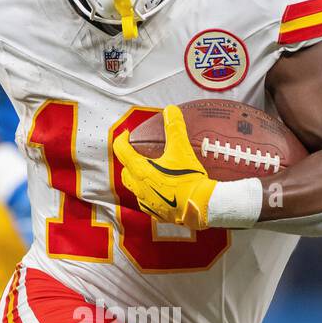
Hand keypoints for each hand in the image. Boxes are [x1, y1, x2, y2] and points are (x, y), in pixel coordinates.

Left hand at [114, 105, 215, 227]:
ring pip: (135, 189)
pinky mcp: (156, 213)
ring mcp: (146, 203)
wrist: (200, 206)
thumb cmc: (188, 178)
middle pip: (125, 172)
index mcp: (140, 170)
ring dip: (139, 179)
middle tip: (139, 155)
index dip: (122, 140)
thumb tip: (170, 109)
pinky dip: (151, 193)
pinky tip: (163, 190)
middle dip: (128, 162)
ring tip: (152, 172)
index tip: (127, 135)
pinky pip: (148, 202)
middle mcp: (139, 188)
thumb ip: (175, 128)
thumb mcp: (182, 150)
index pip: (121, 151)